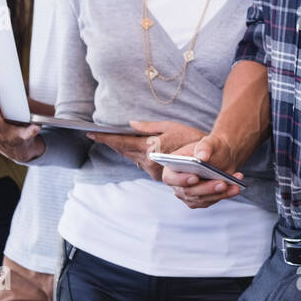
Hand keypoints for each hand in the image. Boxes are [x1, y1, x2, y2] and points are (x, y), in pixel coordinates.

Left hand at [88, 120, 204, 179]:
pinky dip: (135, 156)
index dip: (105, 138)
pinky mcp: (159, 176)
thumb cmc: (192, 137)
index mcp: (151, 148)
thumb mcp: (171, 126)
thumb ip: (148, 127)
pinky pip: (141, 164)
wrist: (209, 156)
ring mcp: (154, 172)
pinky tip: (132, 149)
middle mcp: (150, 163)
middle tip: (96, 135)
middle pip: (124, 152)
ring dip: (123, 150)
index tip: (90, 133)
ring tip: (112, 140)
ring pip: (132, 159)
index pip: (122, 143)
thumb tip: (130, 124)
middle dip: (111, 143)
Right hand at [161, 133, 244, 208]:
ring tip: (234, 186)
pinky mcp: (201, 200)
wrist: (223, 156)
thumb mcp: (209, 142)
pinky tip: (235, 187)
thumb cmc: (211, 148)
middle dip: (207, 188)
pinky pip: (212, 201)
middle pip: (189, 192)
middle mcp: (178, 184)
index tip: (195, 178)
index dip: (181, 180)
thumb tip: (201, 158)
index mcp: (173, 167)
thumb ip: (204, 147)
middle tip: (222, 183)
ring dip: (219, 194)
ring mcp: (189, 194)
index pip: (170, 178)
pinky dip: (225, 195)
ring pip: (202, 199)